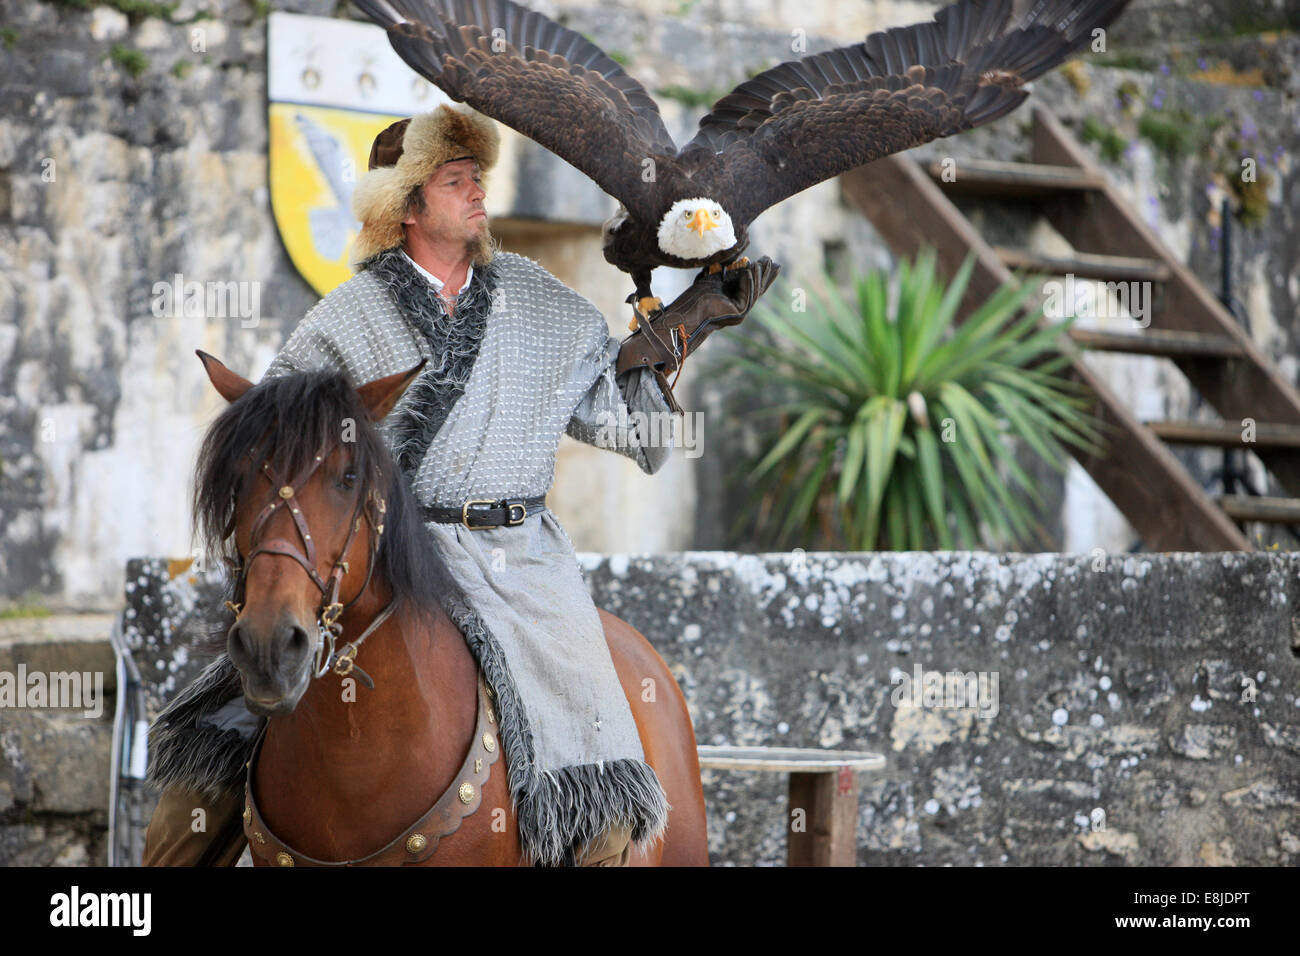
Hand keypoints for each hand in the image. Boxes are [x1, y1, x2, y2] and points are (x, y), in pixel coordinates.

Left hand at [614, 256, 779, 412]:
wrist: (686, 312)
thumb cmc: (695, 296)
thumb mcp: (714, 278)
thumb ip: (726, 271)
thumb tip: (739, 258)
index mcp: (734, 300)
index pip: (751, 285)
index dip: (760, 273)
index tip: (767, 260)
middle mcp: (739, 308)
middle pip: (757, 288)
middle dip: (765, 275)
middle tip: (773, 261)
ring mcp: (740, 312)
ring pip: (754, 291)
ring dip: (759, 276)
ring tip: (762, 262)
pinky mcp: (738, 313)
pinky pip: (747, 295)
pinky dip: (748, 281)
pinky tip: (749, 270)